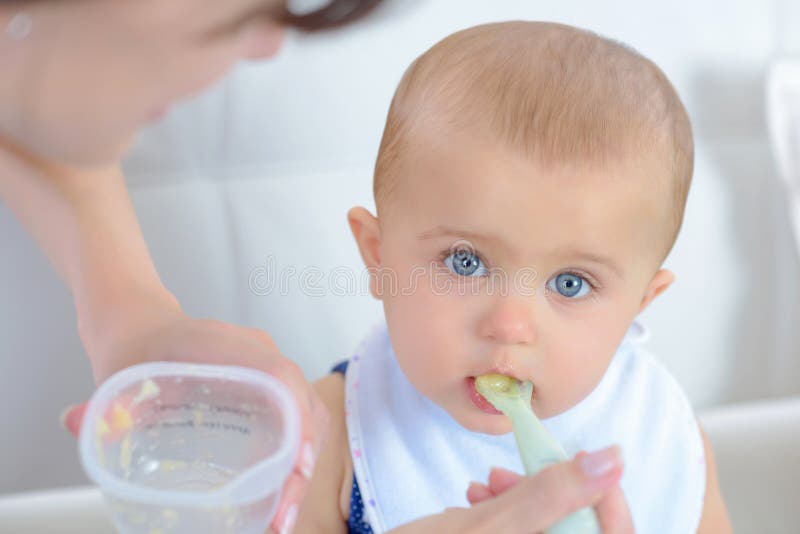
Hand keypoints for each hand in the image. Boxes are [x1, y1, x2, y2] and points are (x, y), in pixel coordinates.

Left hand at [61, 295, 327, 533]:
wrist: (141, 324)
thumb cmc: (136, 347)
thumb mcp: (119, 379)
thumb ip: (100, 403)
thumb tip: (75, 423)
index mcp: (231, 347)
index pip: (283, 378)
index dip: (299, 421)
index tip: (298, 465)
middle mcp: (260, 356)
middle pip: (304, 407)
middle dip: (302, 462)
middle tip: (282, 513)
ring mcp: (267, 370)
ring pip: (306, 417)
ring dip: (301, 464)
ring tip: (281, 510)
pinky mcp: (266, 387)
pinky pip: (296, 418)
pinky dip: (294, 454)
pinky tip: (277, 488)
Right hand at [389, 446, 632, 533]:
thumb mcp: (488, 526)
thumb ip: (551, 494)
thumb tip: (612, 459)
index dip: (608, 500)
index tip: (580, 462)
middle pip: (579, 532)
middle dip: (550, 497)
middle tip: (507, 475)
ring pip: (551, 532)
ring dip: (523, 503)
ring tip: (483, 485)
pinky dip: (507, 518)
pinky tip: (476, 503)